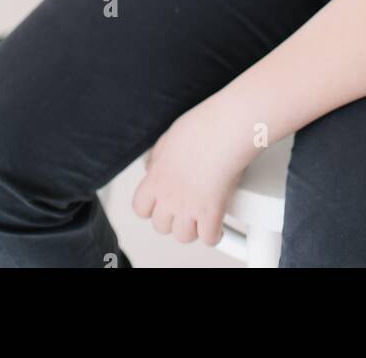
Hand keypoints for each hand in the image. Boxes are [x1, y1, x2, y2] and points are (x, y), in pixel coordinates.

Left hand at [131, 97, 253, 247]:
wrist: (225, 129)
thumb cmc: (201, 127)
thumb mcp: (167, 139)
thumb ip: (157, 158)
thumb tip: (152, 168)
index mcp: (155, 178)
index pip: (140, 208)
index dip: (150, 208)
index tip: (160, 204)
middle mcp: (169, 196)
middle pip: (161, 227)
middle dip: (172, 220)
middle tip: (183, 210)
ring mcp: (189, 207)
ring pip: (184, 236)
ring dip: (193, 229)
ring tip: (201, 219)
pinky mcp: (212, 212)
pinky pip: (209, 238)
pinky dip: (215, 234)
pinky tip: (218, 225)